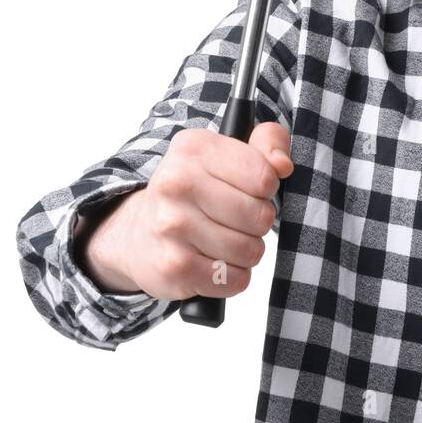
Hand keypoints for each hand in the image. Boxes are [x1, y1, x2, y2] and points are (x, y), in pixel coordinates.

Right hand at [85, 123, 293, 299]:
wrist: (139, 233)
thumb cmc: (195, 191)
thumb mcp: (231, 152)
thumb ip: (269, 142)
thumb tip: (282, 165)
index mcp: (194, 148)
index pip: (264, 176)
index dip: (267, 189)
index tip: (251, 189)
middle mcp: (176, 183)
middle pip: (260, 216)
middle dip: (258, 222)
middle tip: (237, 219)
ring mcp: (171, 226)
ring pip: (250, 250)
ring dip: (247, 251)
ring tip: (225, 240)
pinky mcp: (173, 266)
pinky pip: (235, 280)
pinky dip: (233, 277)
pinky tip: (214, 262)